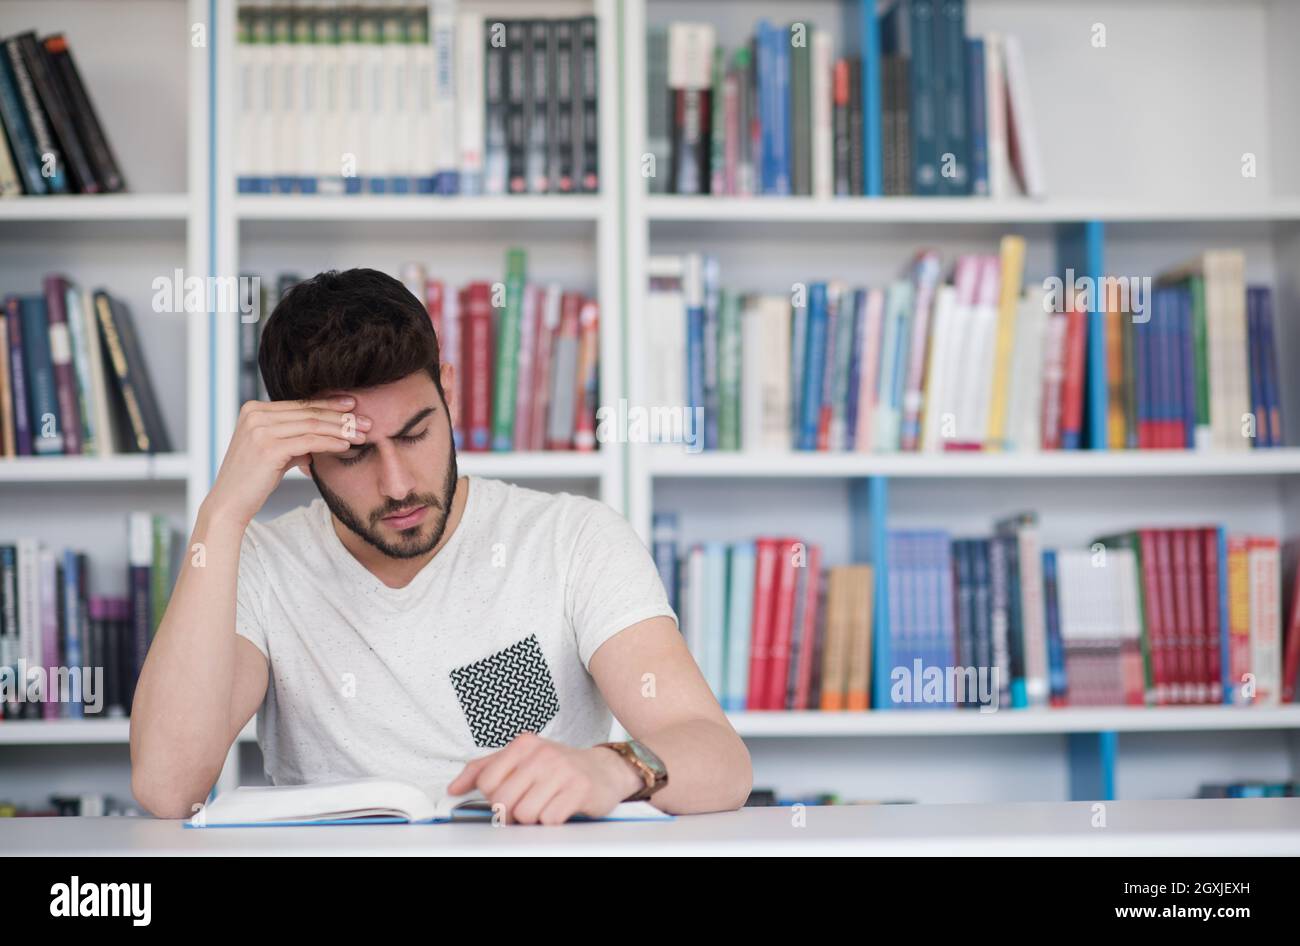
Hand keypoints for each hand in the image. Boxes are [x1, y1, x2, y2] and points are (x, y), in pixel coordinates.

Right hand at [205, 396, 370, 529]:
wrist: (229, 504)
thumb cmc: (253, 480)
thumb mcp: (274, 451)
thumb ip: (294, 438)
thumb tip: (324, 437)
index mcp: (254, 410)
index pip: (300, 405)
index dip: (329, 405)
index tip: (353, 406)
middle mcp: (255, 414)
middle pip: (308, 412)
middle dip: (341, 417)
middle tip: (366, 421)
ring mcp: (260, 429)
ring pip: (312, 425)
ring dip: (341, 430)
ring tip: (362, 435)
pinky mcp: (268, 447)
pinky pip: (309, 441)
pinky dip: (330, 443)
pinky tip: (346, 446)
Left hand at [447, 732, 643, 824]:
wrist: (603, 770)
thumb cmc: (557, 767)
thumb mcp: (520, 760)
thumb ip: (483, 770)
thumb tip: (454, 788)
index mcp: (523, 744)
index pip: (486, 782)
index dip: (494, 796)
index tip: (509, 794)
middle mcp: (541, 753)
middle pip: (503, 801)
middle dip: (512, 812)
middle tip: (529, 803)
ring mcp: (561, 770)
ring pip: (524, 814)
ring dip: (534, 817)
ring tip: (547, 804)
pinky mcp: (579, 789)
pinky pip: (549, 820)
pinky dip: (552, 821)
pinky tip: (561, 808)